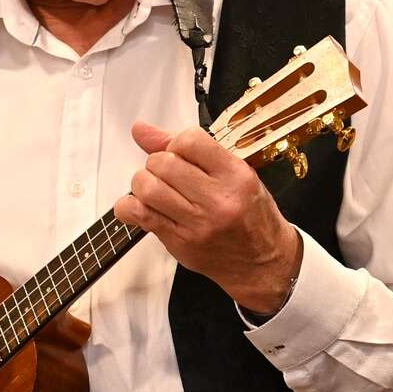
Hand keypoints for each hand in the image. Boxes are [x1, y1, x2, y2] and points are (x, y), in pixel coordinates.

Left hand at [113, 121, 301, 315]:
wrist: (262, 261)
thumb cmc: (250, 213)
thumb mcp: (234, 173)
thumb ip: (189, 149)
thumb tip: (140, 129)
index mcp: (235, 176)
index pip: (190, 141)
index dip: (175, 143)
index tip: (180, 153)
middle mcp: (218, 200)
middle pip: (163, 163)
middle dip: (157, 163)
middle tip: (166, 174)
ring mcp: (197, 224)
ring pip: (148, 188)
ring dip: (143, 183)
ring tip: (155, 189)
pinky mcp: (180, 242)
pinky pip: (140, 216)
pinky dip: (129, 206)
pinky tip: (141, 206)